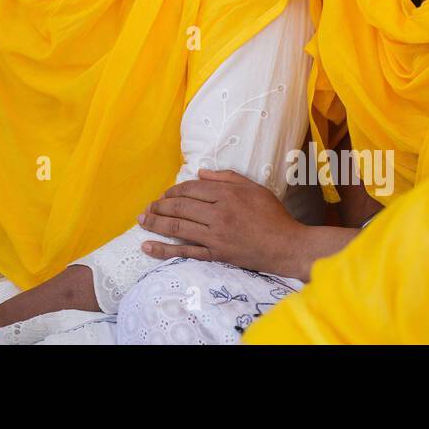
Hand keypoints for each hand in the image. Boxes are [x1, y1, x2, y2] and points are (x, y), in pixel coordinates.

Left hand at [138, 169, 303, 273]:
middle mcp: (218, 214)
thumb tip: (201, 173)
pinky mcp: (216, 254)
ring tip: (142, 220)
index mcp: (227, 195)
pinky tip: (147, 247)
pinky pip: (186, 252)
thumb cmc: (272, 214)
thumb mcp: (253, 187)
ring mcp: (216, 236)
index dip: (174, 190)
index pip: (191, 189)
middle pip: (181, 207)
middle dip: (160, 206)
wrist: (287, 246)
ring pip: (179, 228)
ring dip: (156, 223)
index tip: (165, 194)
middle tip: (148, 207)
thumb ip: (226, 177)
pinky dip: (164, 250)